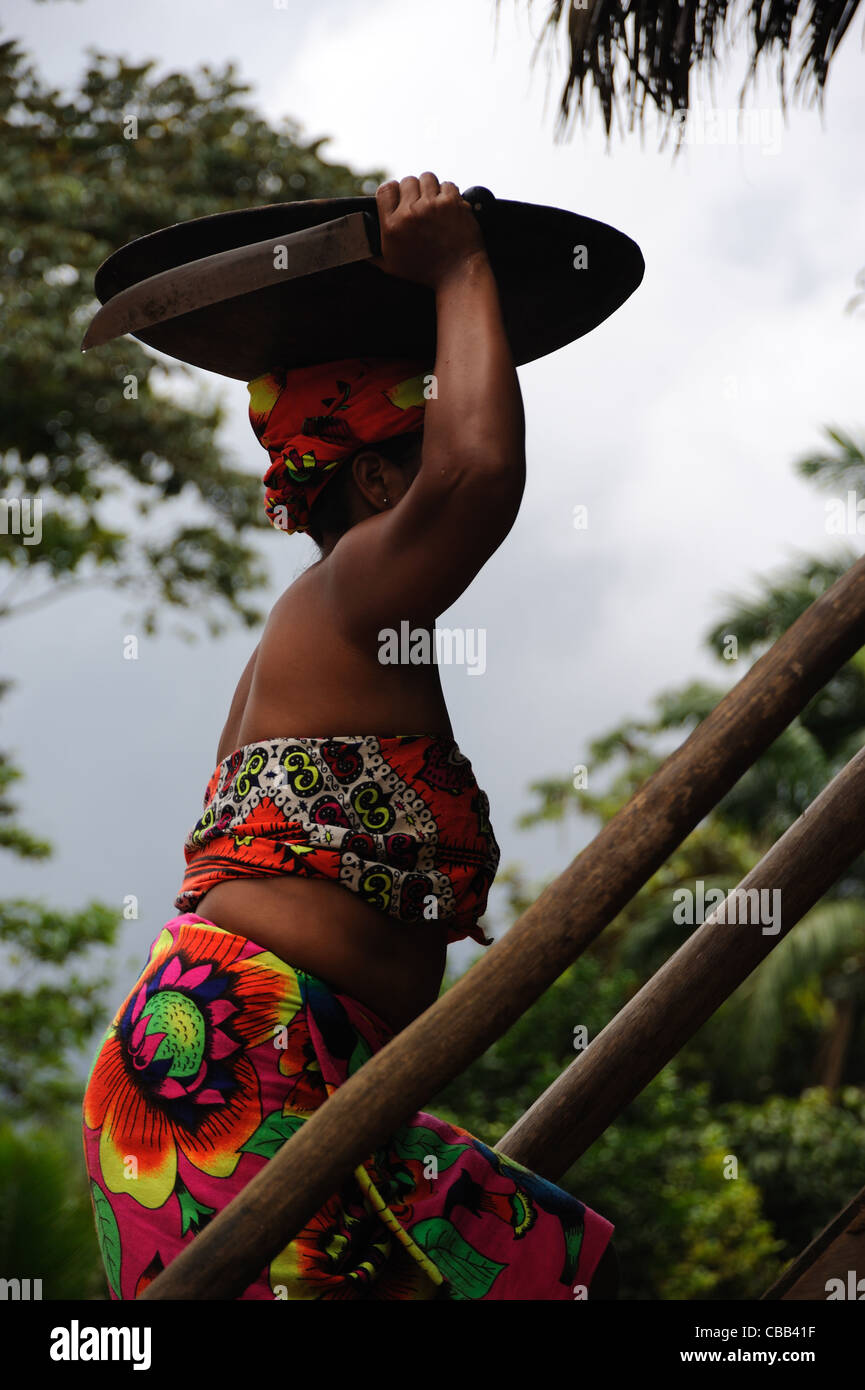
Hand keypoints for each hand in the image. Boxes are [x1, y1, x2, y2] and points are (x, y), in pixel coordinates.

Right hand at [370, 173, 486, 288]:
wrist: (458, 275)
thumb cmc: (425, 272)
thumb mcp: (392, 267)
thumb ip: (373, 254)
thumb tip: (357, 248)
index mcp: (392, 226)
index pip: (385, 189)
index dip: (394, 190)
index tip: (400, 197)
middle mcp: (409, 214)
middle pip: (407, 181)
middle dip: (414, 190)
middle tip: (420, 202)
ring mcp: (431, 206)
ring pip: (427, 178)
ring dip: (431, 188)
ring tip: (434, 202)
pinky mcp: (452, 203)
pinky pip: (447, 184)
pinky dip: (448, 193)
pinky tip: (448, 206)